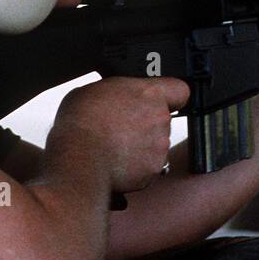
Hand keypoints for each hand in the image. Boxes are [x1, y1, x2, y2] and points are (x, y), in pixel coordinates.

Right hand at [48, 77, 189, 192]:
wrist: (79, 159)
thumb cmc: (81, 124)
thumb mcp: (94, 90)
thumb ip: (117, 92)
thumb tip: (114, 98)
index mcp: (149, 94)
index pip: (180, 90)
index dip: (171, 97)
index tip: (161, 101)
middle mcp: (160, 118)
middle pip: (163, 120)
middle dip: (147, 125)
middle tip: (123, 128)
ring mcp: (160, 146)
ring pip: (156, 145)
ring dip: (142, 147)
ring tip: (115, 147)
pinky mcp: (155, 169)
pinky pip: (149, 166)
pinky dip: (137, 167)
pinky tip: (117, 162)